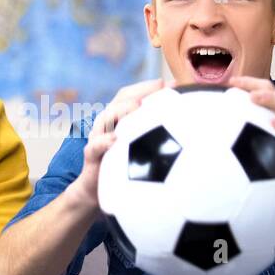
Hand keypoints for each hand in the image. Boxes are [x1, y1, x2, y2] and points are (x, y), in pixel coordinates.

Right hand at [66, 77, 171, 210]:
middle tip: (161, 88)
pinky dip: (105, 142)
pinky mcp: (92, 156)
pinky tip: (117, 140)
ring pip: (106, 118)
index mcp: (118, 118)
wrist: (95, 190)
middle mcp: (107, 124)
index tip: (173, 84)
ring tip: (138, 106)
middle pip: (120, 100)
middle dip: (140, 92)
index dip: (150, 87)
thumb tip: (182, 121)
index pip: (131, 95)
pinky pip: (95, 146)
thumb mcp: (138, 146)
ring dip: (122, 110)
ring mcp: (98, 138)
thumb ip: (153, 132)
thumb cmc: (121, 165)